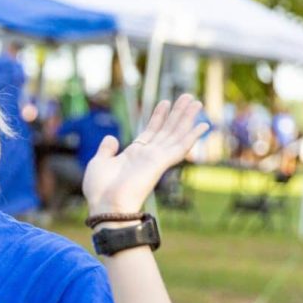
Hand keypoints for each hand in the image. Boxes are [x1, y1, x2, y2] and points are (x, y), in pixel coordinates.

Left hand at [82, 95, 208, 213]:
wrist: (105, 205)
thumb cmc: (100, 190)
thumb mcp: (99, 163)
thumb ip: (106, 150)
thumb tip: (111, 138)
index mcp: (134, 155)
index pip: (150, 131)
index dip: (158, 116)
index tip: (165, 102)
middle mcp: (148, 155)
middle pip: (167, 130)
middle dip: (177, 113)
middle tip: (188, 97)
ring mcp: (156, 159)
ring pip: (176, 134)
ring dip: (187, 117)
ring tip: (196, 101)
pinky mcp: (161, 163)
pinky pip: (181, 147)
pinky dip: (192, 135)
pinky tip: (203, 124)